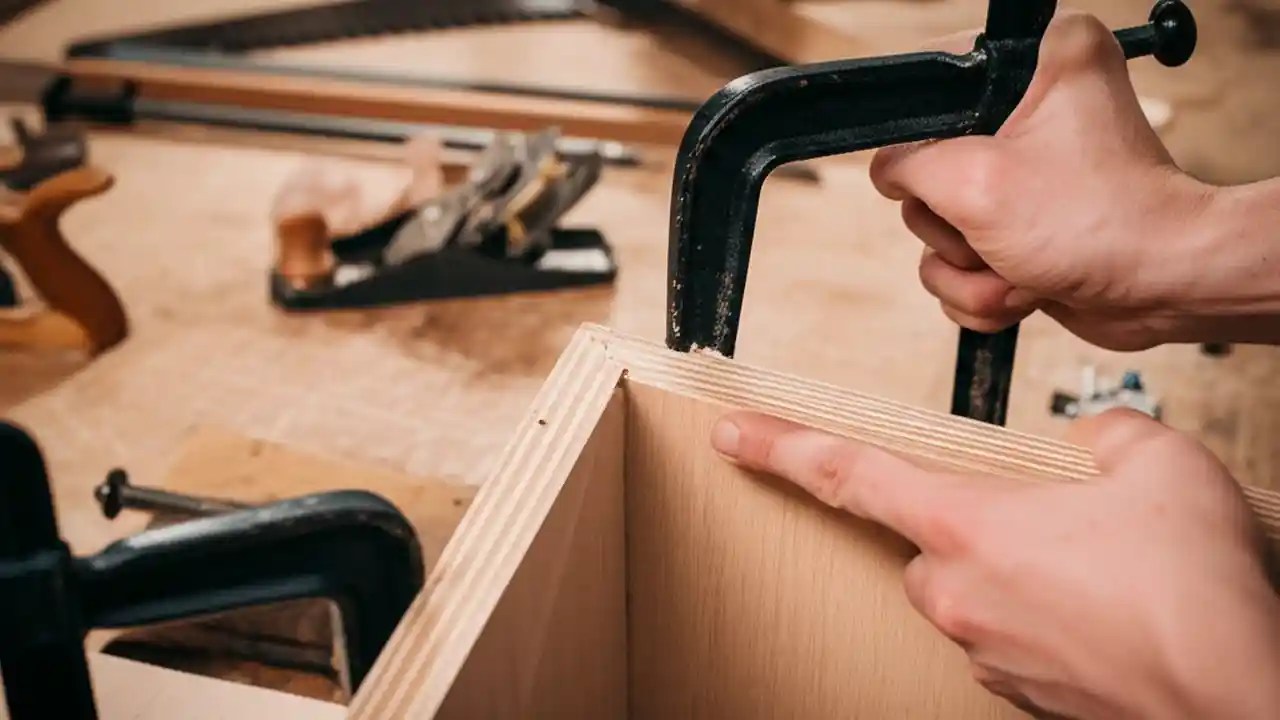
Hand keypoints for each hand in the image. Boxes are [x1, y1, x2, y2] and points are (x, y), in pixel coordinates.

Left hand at [711, 409, 1279, 718]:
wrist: (1241, 700)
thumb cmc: (1194, 591)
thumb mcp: (1159, 463)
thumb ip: (1104, 434)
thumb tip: (1093, 445)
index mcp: (967, 526)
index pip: (849, 472)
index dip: (781, 447)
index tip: (730, 435)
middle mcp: (957, 594)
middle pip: (930, 538)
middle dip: (980, 520)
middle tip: (1063, 520)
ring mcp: (985, 651)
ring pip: (975, 589)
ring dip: (1020, 570)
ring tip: (1104, 571)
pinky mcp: (1019, 692)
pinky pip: (1010, 634)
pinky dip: (1044, 614)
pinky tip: (1107, 610)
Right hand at [870, 12, 1261, 350]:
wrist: (1162, 290)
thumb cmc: (1099, 224)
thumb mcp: (974, 182)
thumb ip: (907, 164)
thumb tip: (889, 173)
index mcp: (1039, 64)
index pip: (936, 83)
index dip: (928, 139)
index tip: (960, 175)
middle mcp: (1032, 115)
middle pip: (929, 171)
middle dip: (957, 227)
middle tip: (1005, 229)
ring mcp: (1023, 179)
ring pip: (939, 230)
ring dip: (969, 269)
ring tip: (1021, 269)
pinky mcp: (1021, 230)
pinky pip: (961, 266)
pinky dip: (983, 291)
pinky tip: (1023, 290)